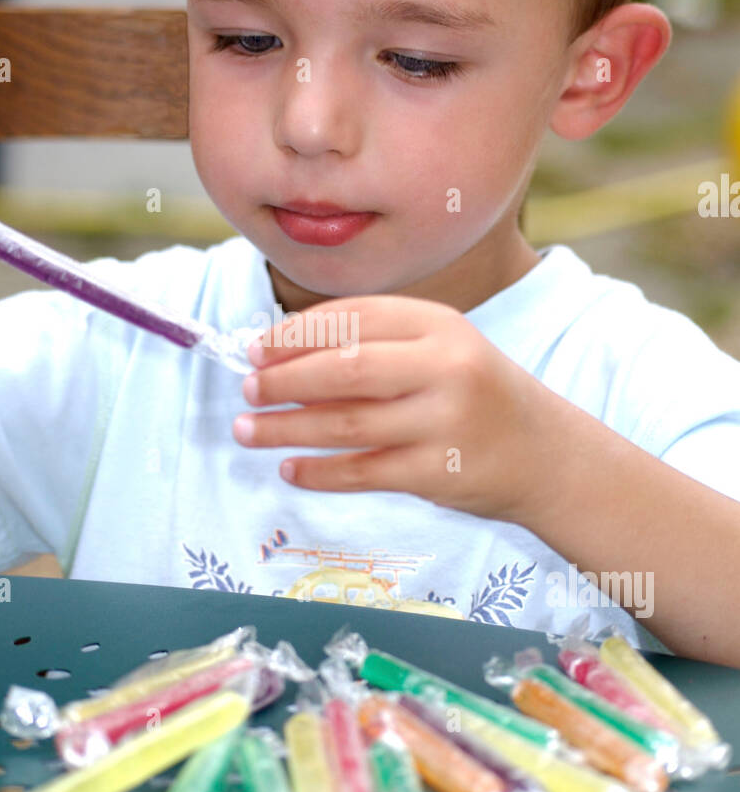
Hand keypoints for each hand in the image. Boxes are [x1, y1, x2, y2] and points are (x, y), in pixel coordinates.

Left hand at [232, 294, 562, 525]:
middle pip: (345, 369)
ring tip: (248, 430)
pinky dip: (319, 472)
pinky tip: (290, 469)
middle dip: (285, 379)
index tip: (255, 348)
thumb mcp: (437, 349)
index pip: (353, 319)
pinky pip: (363, 471)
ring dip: (287, 428)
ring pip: (347, 423)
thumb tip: (282, 354)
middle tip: (248, 388)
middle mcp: (445, 367)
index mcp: (439, 324)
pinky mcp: (439, 472)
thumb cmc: (474, 394)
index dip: (295, 334)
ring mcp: (444, 421)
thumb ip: (372, 343)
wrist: (544, 452)